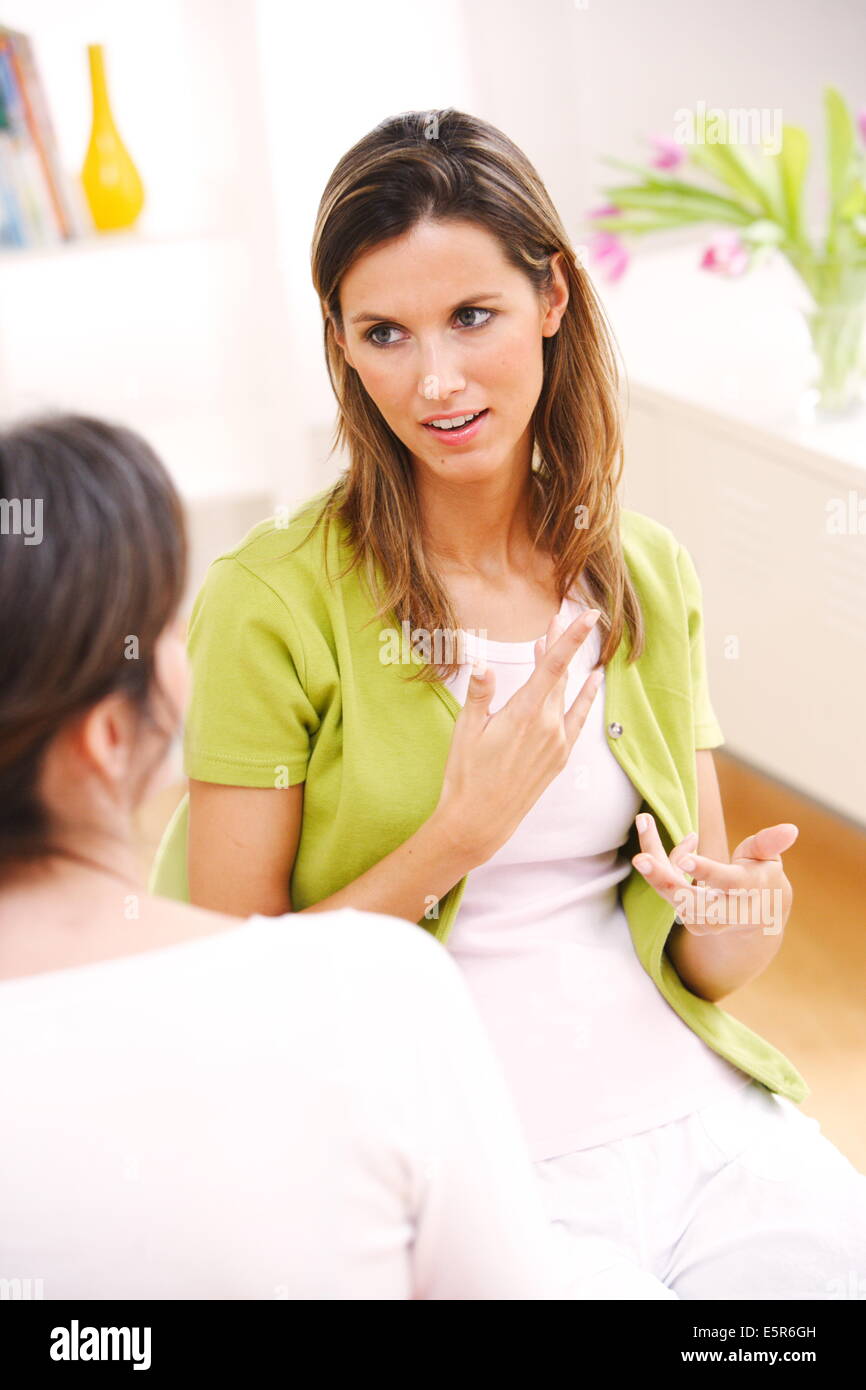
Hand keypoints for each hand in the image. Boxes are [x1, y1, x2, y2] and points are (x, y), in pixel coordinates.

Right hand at [435, 606, 603, 867]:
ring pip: (566, 694)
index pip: (553, 666)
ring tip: (560, 641)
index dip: (571, 638)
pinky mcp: (560, 756)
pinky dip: (585, 697)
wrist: (481, 820)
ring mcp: (558, 742)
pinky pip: (578, 718)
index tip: (587, 615)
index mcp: (524, 714)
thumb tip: (482, 664)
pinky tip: (591, 682)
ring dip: (564, 669)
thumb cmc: (467, 774)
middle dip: (558, 644)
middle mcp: (548, 725)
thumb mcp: (466, 730)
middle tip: (559, 616)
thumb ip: (480, 694)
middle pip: (559, 674)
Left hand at [631, 813, 797, 936]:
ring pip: (673, 896)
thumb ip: (770, 843)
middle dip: (664, 881)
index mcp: (748, 890)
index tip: (685, 860)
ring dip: (654, 867)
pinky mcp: (691, 922)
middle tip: (641, 859)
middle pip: (691, 900)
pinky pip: (668, 891)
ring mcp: (706, 921)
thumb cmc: (761, 876)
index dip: (707, 871)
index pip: (727, 882)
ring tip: (644, 825)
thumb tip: (790, 829)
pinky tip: (663, 835)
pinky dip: (661, 863)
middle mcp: (726, 911)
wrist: (760, 918)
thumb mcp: (768, 859)